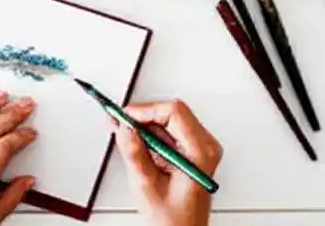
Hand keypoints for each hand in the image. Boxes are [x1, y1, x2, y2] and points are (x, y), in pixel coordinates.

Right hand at [113, 100, 222, 225]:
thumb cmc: (173, 219)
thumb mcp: (147, 186)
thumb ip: (134, 154)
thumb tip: (125, 128)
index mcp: (200, 153)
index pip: (174, 113)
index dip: (145, 110)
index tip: (125, 117)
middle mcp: (205, 147)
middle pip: (172, 113)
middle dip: (142, 117)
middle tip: (119, 123)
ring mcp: (200, 148)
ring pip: (168, 120)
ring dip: (144, 126)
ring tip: (125, 136)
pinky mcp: (191, 150)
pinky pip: (169, 131)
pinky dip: (150, 134)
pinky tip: (137, 144)